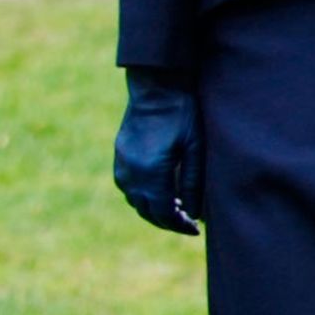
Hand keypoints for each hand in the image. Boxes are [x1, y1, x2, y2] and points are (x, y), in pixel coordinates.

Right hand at [113, 68, 203, 235]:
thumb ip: (193, 183)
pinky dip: (142, 195)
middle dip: (167, 221)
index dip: (179, 225)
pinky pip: (127, 186)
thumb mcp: (195, 148)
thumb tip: (194, 214)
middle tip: (187, 223)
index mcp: (151, 171)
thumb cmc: (182, 113)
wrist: (156, 85)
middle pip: (147, 211)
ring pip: (134, 201)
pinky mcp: (119, 154)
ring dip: (153, 210)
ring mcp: (122, 163)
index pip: (163, 213)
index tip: (194, 229)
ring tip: (176, 209)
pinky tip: (159, 191)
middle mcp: (131, 172)